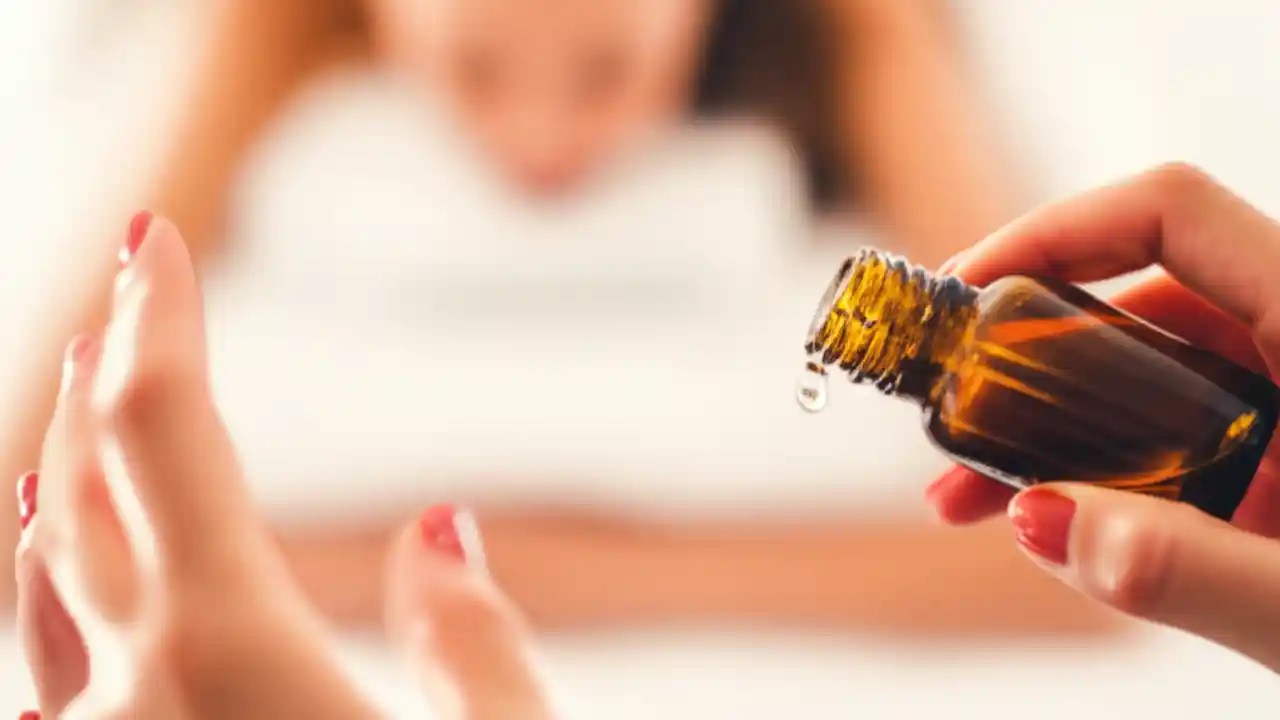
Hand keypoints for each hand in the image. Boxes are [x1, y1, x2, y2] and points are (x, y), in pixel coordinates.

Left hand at [15, 216, 554, 717]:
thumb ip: (475, 650)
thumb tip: (437, 534)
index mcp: (231, 655)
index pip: (166, 430)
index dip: (159, 316)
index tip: (153, 240)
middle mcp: (138, 700)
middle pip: (82, 495)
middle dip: (102, 383)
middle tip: (123, 304)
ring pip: (43, 593)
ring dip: (65, 485)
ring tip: (84, 422)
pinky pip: (50, 693)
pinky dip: (53, 608)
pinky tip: (68, 607)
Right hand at [926, 163, 1279, 670]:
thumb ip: (1192, 571)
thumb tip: (1041, 524)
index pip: (1172, 214)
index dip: (1056, 229)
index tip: (965, 289)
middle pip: (1139, 299)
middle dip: (1023, 361)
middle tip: (949, 421)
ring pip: (1149, 377)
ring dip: (1051, 428)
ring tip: (974, 498)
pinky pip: (1177, 438)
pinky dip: (1105, 472)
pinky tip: (1060, 523)